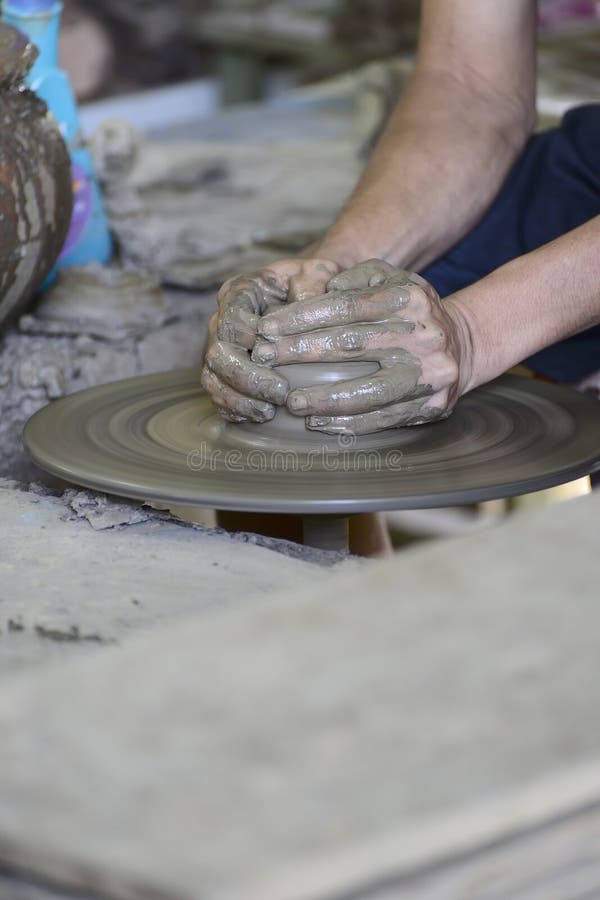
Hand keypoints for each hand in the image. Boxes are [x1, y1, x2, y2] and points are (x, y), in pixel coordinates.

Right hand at [201, 257, 340, 421]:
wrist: (308, 296)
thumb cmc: (313, 284)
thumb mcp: (318, 273)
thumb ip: (312, 282)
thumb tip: (305, 304)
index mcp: (240, 292)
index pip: (231, 320)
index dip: (248, 341)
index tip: (273, 356)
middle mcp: (222, 320)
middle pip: (217, 354)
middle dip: (247, 378)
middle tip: (280, 393)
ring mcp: (220, 349)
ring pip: (212, 379)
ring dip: (239, 400)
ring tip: (269, 412)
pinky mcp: (225, 374)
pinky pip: (218, 397)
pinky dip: (236, 410)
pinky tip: (260, 417)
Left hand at [252, 259, 470, 434]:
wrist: (465, 346)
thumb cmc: (412, 312)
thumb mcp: (394, 278)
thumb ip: (359, 276)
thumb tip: (322, 290)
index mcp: (408, 299)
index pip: (344, 307)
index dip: (301, 318)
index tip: (267, 328)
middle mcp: (420, 335)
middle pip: (349, 345)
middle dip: (299, 353)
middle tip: (264, 360)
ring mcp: (427, 374)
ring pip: (367, 391)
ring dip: (323, 399)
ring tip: (290, 402)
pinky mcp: (430, 406)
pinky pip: (381, 419)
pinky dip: (346, 423)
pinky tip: (318, 422)